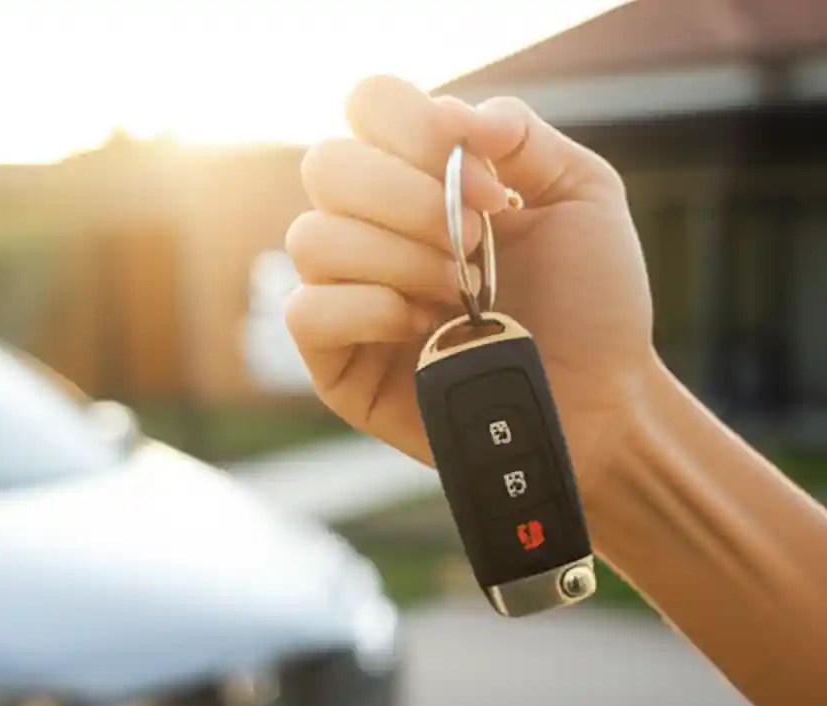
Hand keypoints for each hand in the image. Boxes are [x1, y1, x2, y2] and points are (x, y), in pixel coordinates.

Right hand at [285, 76, 657, 487]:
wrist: (602, 397)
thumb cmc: (591, 300)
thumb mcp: (582, 194)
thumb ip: (524, 133)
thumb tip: (461, 117)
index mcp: (417, 172)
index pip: (369, 104)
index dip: (418, 127)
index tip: (490, 183)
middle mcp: (368, 224)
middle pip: (326, 163)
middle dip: (408, 199)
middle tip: (475, 241)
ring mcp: (344, 290)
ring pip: (311, 237)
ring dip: (399, 260)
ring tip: (459, 292)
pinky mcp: (334, 360)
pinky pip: (306, 311)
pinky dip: (370, 311)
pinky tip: (424, 328)